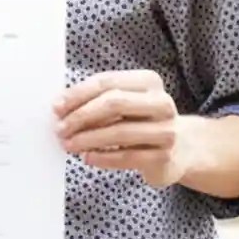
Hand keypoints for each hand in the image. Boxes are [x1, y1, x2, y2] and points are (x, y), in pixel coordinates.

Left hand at [54, 70, 186, 187]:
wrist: (181, 149)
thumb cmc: (141, 121)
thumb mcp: (125, 103)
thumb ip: (98, 99)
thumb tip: (61, 107)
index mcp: (149, 81)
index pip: (107, 82)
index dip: (78, 94)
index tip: (57, 107)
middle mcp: (161, 103)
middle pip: (114, 103)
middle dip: (81, 116)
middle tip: (60, 128)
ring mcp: (166, 131)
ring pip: (119, 132)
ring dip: (87, 138)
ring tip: (69, 144)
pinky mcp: (164, 157)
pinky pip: (126, 157)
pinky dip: (102, 157)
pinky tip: (87, 157)